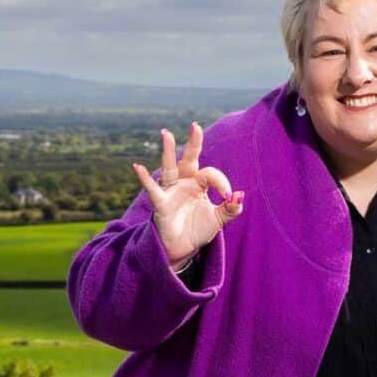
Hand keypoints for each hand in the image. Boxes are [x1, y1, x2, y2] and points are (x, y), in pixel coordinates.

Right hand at [132, 122, 243, 268]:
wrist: (182, 250)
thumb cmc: (198, 230)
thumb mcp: (219, 219)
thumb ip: (231, 208)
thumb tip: (239, 195)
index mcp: (199, 184)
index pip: (211, 174)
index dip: (222, 183)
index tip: (228, 197)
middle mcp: (184, 183)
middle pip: (189, 159)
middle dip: (193, 143)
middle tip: (195, 126)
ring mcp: (171, 191)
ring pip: (170, 167)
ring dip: (169, 151)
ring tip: (166, 134)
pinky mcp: (161, 204)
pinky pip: (152, 189)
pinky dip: (144, 178)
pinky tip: (138, 167)